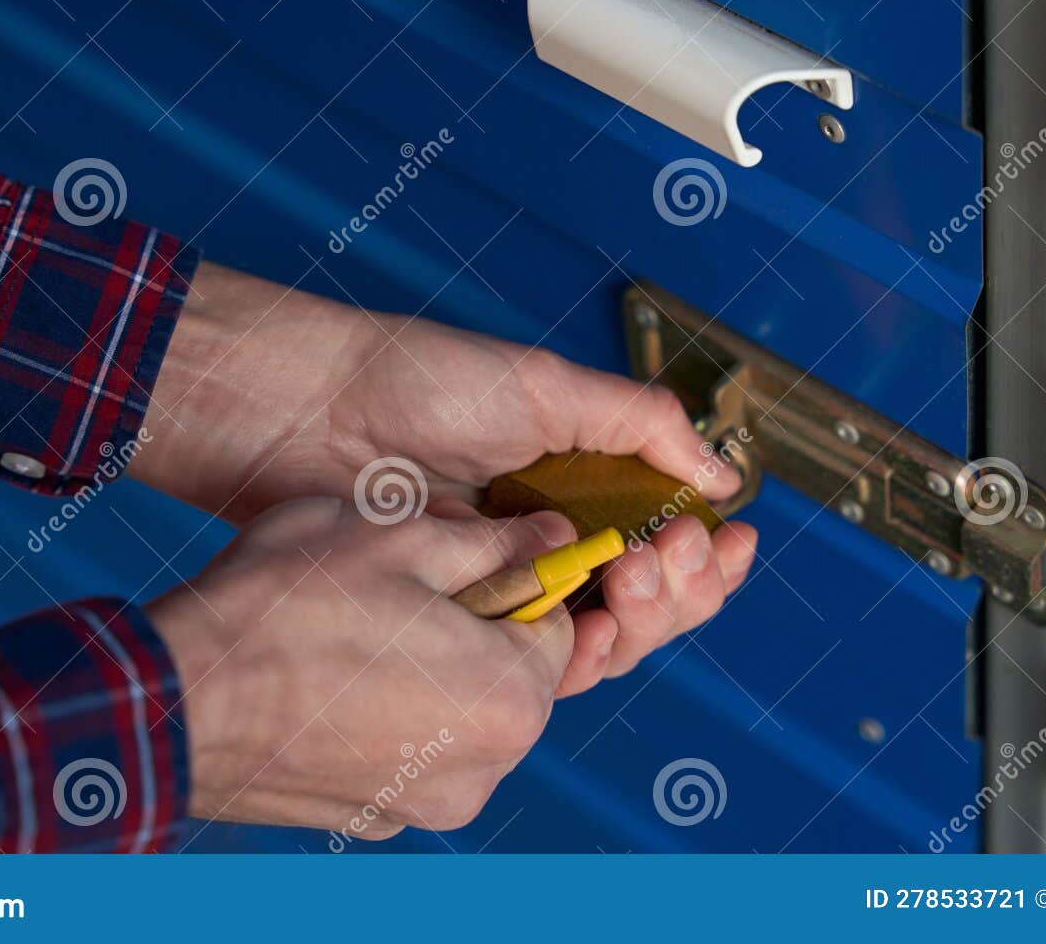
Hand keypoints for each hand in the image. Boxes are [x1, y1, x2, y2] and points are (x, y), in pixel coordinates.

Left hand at [131, 260, 757, 689]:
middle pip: (647, 600)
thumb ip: (641, 426)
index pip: (665, 538)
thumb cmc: (419, 383)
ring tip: (638, 573)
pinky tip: (592, 623)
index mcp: (578, 484)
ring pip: (601, 639)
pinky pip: (536, 663)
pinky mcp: (462, 626)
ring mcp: (507, 587)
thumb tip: (724, 473)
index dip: (708, 550)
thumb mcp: (549, 387)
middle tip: (676, 553)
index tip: (733, 538)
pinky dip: (579, 651)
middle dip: (684, 587)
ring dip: (643, 620)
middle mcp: (550, 542)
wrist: (312, 415)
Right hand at [144, 499, 575, 836]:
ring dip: (429, 667)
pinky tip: (333, 674)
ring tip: (357, 626)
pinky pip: (410, 750)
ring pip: (459, 712)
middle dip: (472, 624)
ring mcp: (424, 804)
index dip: (514, 577)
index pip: (558, 625)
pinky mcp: (373, 816)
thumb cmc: (285, 609)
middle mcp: (482, 770)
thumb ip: (496, 542)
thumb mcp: (401, 538)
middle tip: (397, 586)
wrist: (174, 701)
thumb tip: (556, 540)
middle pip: (511, 675)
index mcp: (508, 699)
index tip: (465, 556)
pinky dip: (388, 713)